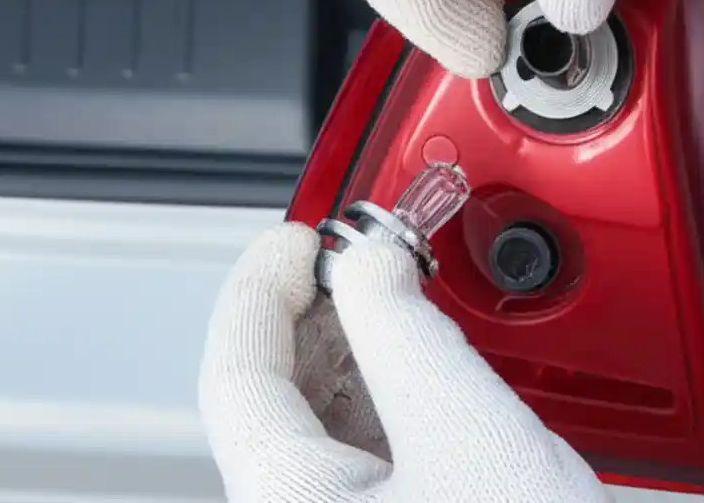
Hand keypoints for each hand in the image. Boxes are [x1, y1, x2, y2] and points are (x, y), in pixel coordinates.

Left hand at [199, 222, 611, 501]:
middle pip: (272, 402)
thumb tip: (370, 262)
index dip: (263, 286)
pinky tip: (417, 376)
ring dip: (352, 358)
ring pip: (318, 434)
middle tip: (357, 259)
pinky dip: (385, 406)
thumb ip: (405, 331)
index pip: (235, 370)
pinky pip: (361, 466)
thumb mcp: (468, 434)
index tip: (300, 236)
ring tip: (392, 305)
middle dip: (315, 317)